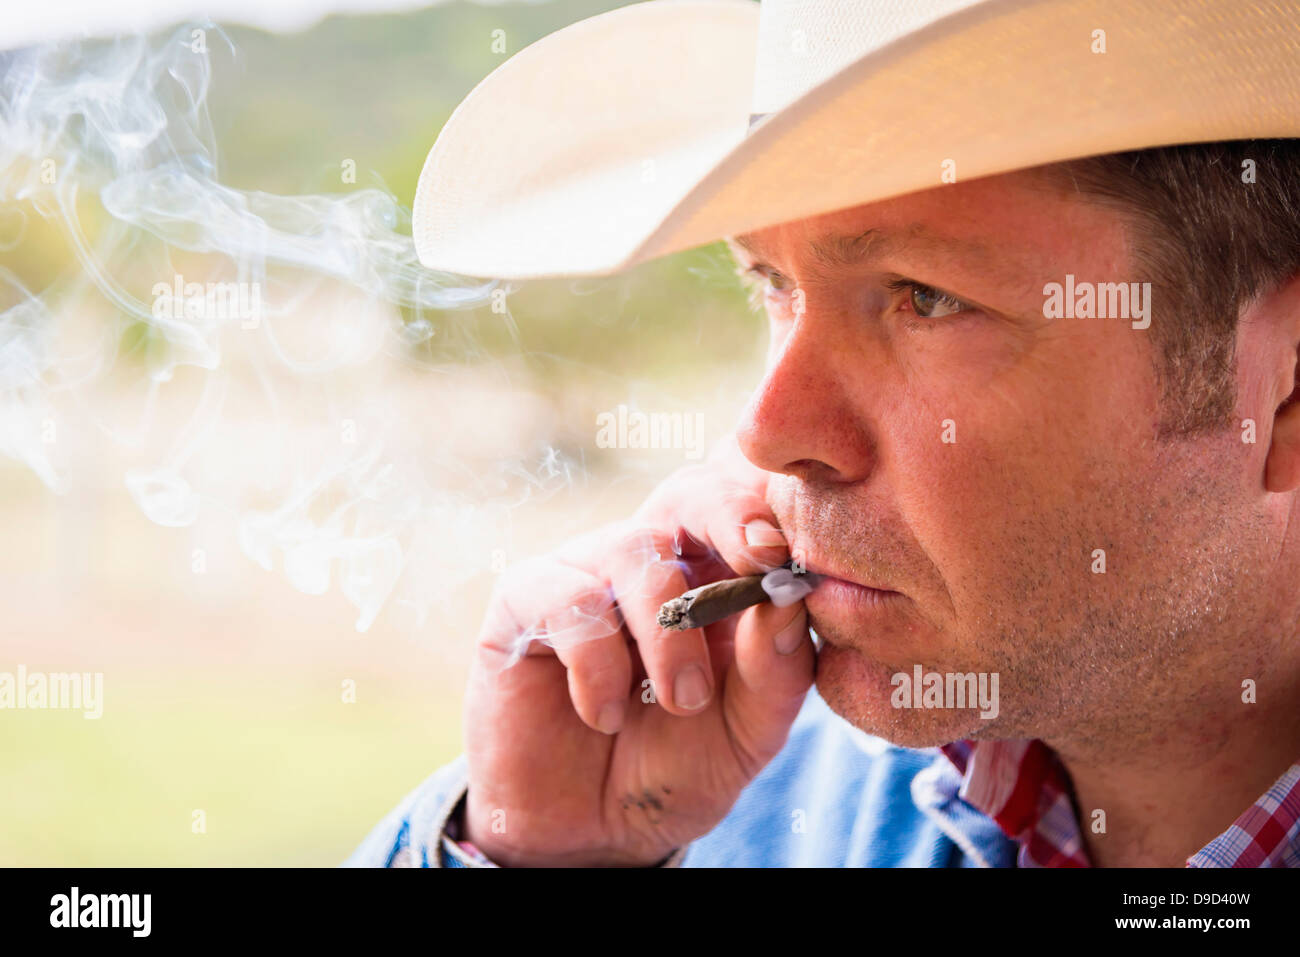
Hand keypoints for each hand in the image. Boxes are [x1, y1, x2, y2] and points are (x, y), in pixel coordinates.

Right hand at [461, 433, 814, 865]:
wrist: (590, 832)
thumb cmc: (676, 765)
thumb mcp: (748, 731)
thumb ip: (776, 669)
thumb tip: (790, 596)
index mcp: (716, 576)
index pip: (745, 509)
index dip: (767, 512)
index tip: (787, 553)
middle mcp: (650, 562)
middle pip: (687, 493)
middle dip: (727, 516)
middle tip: (760, 560)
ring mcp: (585, 572)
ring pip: (632, 549)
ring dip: (669, 633)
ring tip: (682, 702)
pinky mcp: (524, 599)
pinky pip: (567, 598)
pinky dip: (598, 663)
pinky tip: (605, 714)